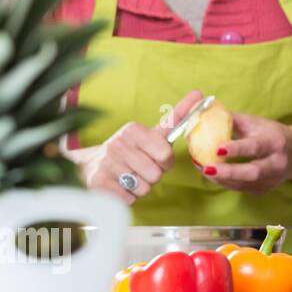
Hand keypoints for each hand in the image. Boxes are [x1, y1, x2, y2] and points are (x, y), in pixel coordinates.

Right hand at [83, 91, 202, 203]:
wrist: (92, 164)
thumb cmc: (132, 149)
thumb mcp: (152, 133)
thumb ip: (176, 117)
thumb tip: (199, 92)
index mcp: (133, 130)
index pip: (165, 154)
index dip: (165, 160)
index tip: (158, 156)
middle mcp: (117, 144)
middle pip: (156, 174)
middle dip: (154, 175)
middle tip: (141, 168)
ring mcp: (106, 164)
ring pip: (144, 188)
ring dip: (141, 187)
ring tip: (129, 176)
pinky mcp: (98, 183)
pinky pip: (129, 199)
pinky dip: (128, 197)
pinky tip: (118, 185)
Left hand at [201, 112, 291, 193]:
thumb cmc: (270, 133)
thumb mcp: (256, 122)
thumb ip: (232, 119)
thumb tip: (204, 113)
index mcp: (275, 142)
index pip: (255, 146)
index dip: (237, 149)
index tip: (217, 149)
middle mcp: (277, 162)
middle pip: (253, 172)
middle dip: (229, 172)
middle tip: (206, 168)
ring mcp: (272, 179)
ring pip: (245, 184)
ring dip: (222, 179)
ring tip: (204, 170)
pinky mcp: (265, 189)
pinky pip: (242, 189)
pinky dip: (226, 183)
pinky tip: (214, 175)